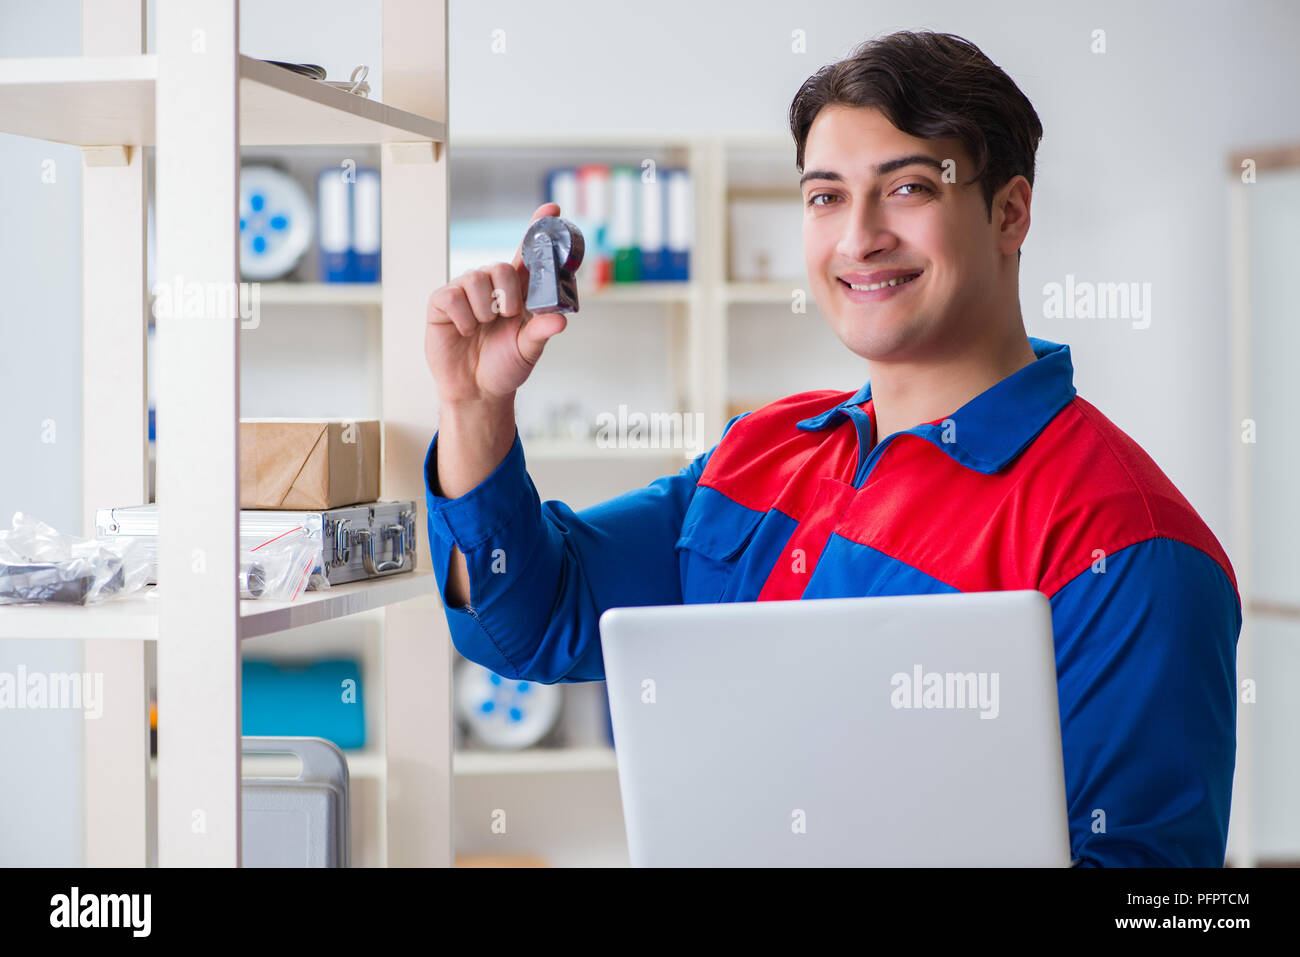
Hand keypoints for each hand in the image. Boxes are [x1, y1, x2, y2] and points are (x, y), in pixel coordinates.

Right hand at [424, 202, 568, 404]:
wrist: (477, 391)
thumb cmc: (504, 366)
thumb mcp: (529, 350)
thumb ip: (542, 331)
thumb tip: (560, 320)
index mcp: (518, 291)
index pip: (528, 253)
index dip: (538, 228)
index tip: (552, 209)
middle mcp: (492, 285)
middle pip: (502, 267)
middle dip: (509, 295)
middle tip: (507, 317)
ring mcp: (465, 291)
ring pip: (477, 280)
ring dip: (485, 310)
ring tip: (483, 328)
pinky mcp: (442, 302)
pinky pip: (453, 296)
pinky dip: (463, 318)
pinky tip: (464, 331)